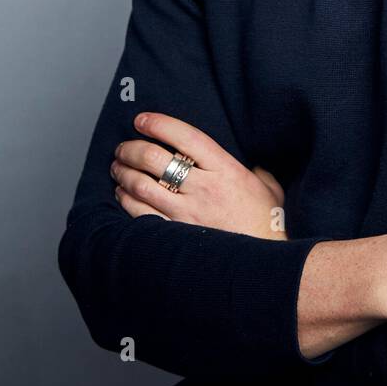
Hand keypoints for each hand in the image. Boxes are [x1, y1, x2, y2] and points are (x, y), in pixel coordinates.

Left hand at [110, 112, 288, 241]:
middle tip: (123, 147)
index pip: (186, 137)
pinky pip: (140, 215)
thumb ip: (258, 171)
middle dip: (132, 148)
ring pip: (141, 185)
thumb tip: (253, 165)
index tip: (142, 120)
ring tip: (117, 168)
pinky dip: (126, 201)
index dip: (160, 124)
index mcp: (226, 169)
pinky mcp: (176, 235)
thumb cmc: (268, 225)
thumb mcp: (269, 188)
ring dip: (123, 173)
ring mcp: (187, 213)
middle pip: (155, 159)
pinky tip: (122, 195)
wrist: (264, 265)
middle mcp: (203, 188)